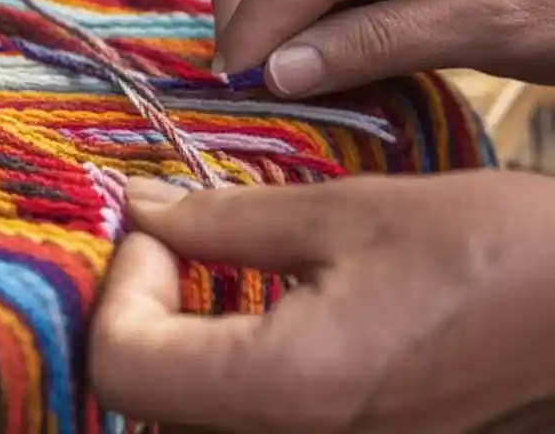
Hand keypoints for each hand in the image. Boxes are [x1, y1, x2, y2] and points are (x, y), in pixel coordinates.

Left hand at [88, 171, 554, 432]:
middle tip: (178, 252)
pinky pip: (245, 428)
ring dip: (178, 353)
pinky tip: (261, 327)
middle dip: (140, 318)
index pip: (120, 363)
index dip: (122, 285)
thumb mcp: (348, 216)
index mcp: (287, 393)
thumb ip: (221, 218)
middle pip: (145, 404)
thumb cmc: (497, 259)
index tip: (161, 232)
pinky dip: (227, 382)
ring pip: (188, 420)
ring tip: (217, 284)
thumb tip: (139, 206)